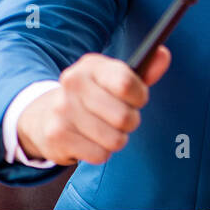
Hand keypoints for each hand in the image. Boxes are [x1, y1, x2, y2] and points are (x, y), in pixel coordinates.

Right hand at [16, 47, 170, 164]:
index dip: (139, 97)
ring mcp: (62, 111)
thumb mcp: (115, 79)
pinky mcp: (57, 136)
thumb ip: (145, 71)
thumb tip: (164, 54)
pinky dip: (101, 152)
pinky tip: (90, 141)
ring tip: (105, 130)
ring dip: (116, 139)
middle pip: (123, 117)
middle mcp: (73, 84)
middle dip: (130, 122)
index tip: (137, 100)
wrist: (45, 117)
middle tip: (120, 119)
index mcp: (91, 66)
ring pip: (114, 139)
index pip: (126, 83)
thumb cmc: (93, 97)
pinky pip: (99, 155)